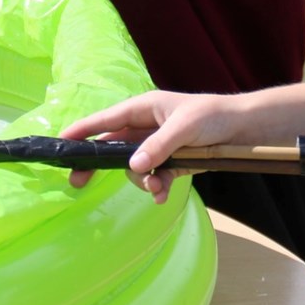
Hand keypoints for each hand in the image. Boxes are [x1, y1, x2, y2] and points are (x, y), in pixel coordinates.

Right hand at [60, 90, 238, 203]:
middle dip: (98, 165)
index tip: (61, 141)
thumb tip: (132, 165)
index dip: (83, 130)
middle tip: (78, 182)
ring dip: (142, 181)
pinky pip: (153, 178)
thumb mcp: (184, 127)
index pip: (106, 119)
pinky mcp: (170, 163)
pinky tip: (163, 195)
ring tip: (156, 189)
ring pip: (134, 168)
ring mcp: (156, 147)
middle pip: (111, 147)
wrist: (242, 130)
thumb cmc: (212, 116)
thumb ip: (158, 146)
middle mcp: (146, 127)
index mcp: (144, 109)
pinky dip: (156, 188)